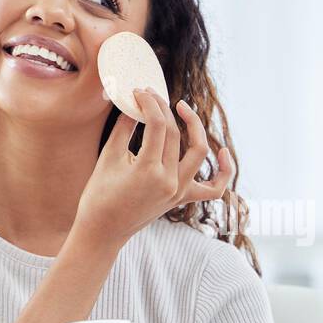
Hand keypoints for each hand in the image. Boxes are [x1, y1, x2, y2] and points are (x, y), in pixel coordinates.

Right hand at [74, 88, 234, 246]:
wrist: (103, 231)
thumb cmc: (99, 195)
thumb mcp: (108, 157)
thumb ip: (124, 127)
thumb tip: (134, 103)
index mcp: (148, 171)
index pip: (157, 126)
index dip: (149, 103)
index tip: (139, 91)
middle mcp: (169, 182)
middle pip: (174, 134)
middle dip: (163, 109)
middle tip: (150, 95)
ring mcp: (178, 191)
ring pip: (199, 153)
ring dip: (194, 127)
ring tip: (183, 109)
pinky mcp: (182, 198)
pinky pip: (213, 189)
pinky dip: (223, 172)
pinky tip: (222, 153)